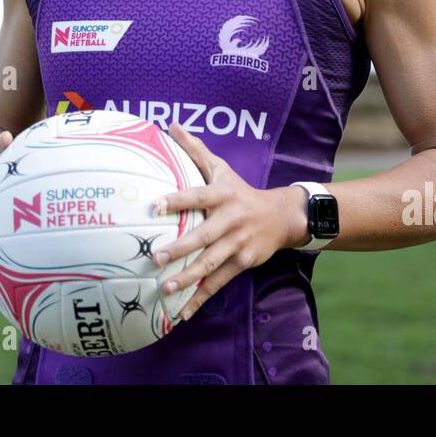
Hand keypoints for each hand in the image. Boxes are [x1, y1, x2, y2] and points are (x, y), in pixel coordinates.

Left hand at [153, 121, 302, 320]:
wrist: (281, 216)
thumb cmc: (239, 190)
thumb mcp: (221, 168)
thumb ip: (194, 150)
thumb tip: (171, 124)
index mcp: (222, 195)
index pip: (198, 196)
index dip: (177, 200)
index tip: (154, 205)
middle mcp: (231, 219)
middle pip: (203, 236)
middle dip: (180, 248)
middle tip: (155, 258)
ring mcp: (238, 243)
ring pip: (211, 263)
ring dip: (187, 277)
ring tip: (164, 289)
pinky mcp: (243, 263)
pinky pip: (219, 282)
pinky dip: (200, 297)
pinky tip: (181, 312)